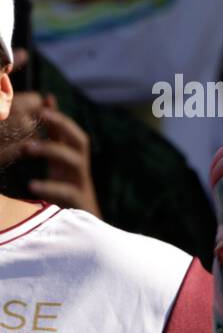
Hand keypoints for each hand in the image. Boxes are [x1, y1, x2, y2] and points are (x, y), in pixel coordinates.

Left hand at [0, 93, 100, 215]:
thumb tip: (44, 110)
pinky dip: (50, 187)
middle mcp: (79, 170)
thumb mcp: (58, 166)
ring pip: (76, 162)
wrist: (85, 232)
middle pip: (80, 141)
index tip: (45, 101)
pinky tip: (32, 185)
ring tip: (27, 147)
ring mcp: (81, 186)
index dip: (60, 116)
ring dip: (53, 150)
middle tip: (42, 115)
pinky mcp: (79, 204)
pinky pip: (68, 192)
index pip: (71, 133)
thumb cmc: (66, 194)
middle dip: (63, 125)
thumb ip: (52, 140)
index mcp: (73, 160)